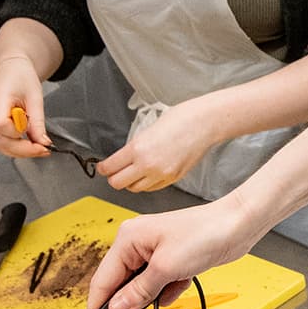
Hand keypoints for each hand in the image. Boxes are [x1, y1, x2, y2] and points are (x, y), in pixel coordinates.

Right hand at [0, 55, 49, 157]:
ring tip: (36, 146)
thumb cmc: (20, 76)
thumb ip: (38, 122)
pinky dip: (12, 145)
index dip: (18, 133)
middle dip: (23, 150)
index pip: (1, 125)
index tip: (35, 135)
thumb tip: (43, 142)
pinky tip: (25, 142)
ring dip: (19, 150)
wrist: (10, 68)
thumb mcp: (35, 97)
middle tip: (42, 149)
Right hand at [87, 194, 264, 308]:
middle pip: (119, 286)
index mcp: (127, 239)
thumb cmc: (205, 233)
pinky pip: (157, 285)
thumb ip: (138, 292)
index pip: (102, 280)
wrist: (238, 226)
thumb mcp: (166, 268)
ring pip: (139, 288)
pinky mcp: (168, 260)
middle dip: (129, 307)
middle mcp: (136, 244)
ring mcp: (152, 252)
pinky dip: (168, 290)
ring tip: (169, 292)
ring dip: (152, 298)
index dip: (99, 308)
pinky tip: (181, 283)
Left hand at [98, 99, 220, 191]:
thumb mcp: (149, 128)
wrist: (205, 123)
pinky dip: (146, 184)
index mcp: (139, 149)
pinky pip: (152, 188)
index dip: (103, 168)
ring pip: (135, 189)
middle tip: (114, 172)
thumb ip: (135, 146)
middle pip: (118, 183)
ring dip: (131, 182)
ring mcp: (161, 174)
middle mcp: (148, 164)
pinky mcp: (173, 179)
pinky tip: (148, 174)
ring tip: (132, 173)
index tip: (102, 167)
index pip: (111, 167)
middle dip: (114, 178)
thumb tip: (125, 158)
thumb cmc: (181, 119)